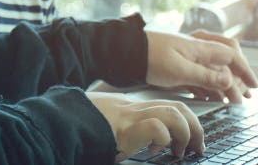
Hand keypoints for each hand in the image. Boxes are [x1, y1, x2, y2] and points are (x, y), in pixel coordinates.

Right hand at [86, 92, 204, 162]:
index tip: (189, 138)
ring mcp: (130, 116)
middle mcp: (133, 108)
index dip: (184, 120)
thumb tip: (128, 140)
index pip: (165, 105)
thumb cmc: (76, 125)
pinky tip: (155, 152)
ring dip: (186, 133)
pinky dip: (163, 139)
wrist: (60, 122)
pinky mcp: (125, 129)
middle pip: (177, 106)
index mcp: (129, 107)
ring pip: (173, 112)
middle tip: (197, 147)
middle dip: (195, 126)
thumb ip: (115, 126)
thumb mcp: (101, 123)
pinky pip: (155, 127)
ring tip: (182, 151)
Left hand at [145, 29, 257, 102]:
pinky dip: (207, 85)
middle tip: (246, 94)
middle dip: (237, 77)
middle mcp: (196, 50)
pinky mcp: (176, 65)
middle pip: (224, 61)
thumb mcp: (179, 70)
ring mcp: (186, 57)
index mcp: (199, 48)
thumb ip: (205, 76)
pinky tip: (211, 96)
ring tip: (232, 99)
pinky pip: (198, 74)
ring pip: (212, 69)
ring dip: (224, 84)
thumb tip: (229, 80)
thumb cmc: (149, 58)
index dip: (244, 70)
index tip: (254, 86)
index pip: (231, 55)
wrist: (124, 52)